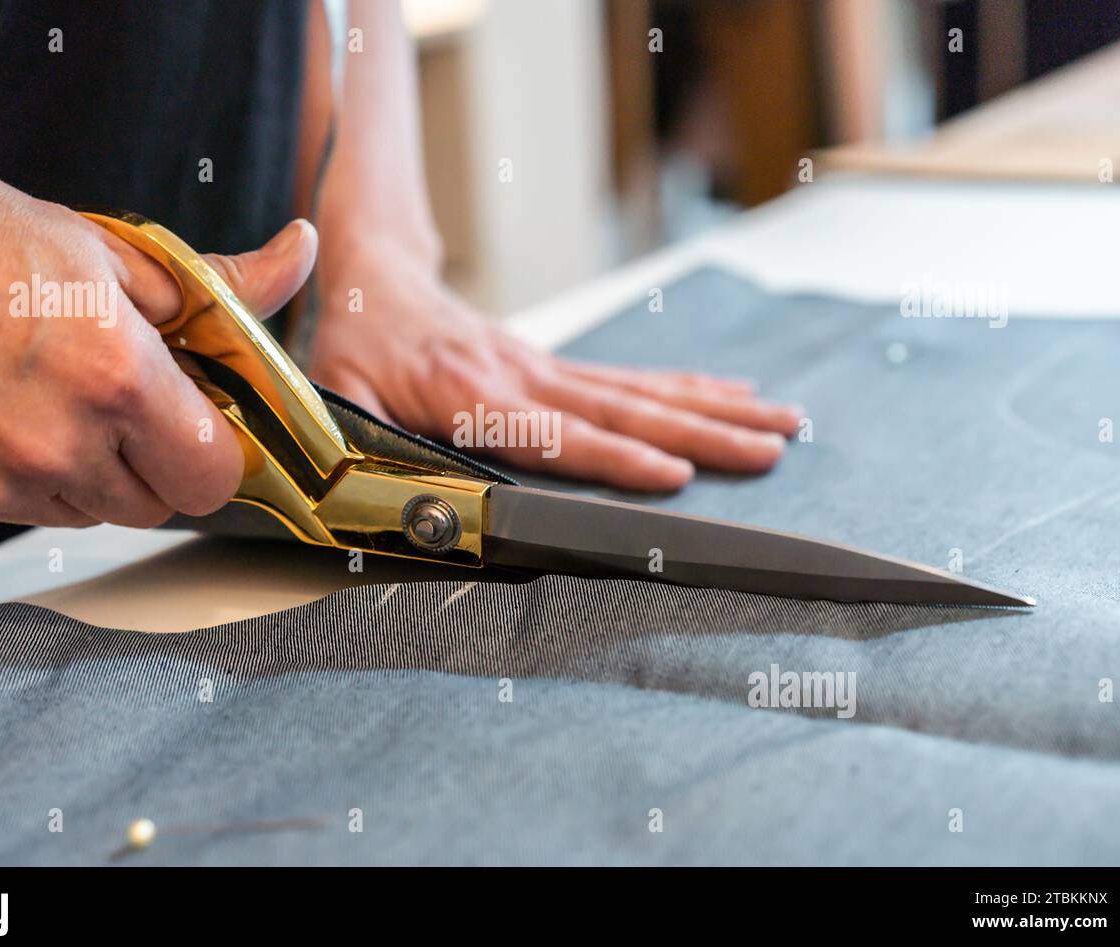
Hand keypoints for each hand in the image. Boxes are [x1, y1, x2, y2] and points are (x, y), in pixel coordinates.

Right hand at [0, 127, 316, 528]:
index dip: (214, 451)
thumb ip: (219, 284)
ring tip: (52, 398)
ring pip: (91, 513)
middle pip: (158, 506)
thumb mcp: (111, 252)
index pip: (214, 477)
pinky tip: (1, 414)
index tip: (202, 424)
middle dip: (158, 461)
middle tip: (126, 403)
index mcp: (115, 378)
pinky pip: (22, 514)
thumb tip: (296, 259)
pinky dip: (26, 480)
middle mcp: (59, 445)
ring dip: (94, 473)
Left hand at [309, 240, 802, 491]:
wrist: (375, 276)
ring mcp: (545, 368)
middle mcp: (523, 378)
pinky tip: (734, 395)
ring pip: (641, 390)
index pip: (555, 434)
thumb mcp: (336, 398)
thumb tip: (380, 496)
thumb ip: (358, 444)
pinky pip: (630, 377)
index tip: (677, 473)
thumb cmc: (353, 344)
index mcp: (471, 395)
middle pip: (625, 408)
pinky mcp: (554, 366)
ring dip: (715, 409)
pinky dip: (688, 387)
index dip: (615, 456)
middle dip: (705, 432)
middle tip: (773, 448)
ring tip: (783, 423)